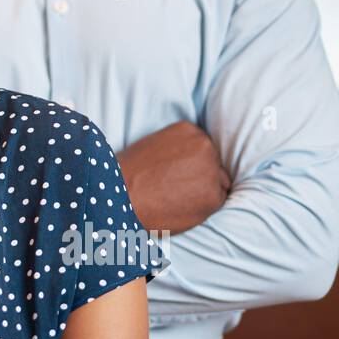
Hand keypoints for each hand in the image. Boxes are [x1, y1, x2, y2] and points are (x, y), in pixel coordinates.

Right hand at [116, 121, 230, 235]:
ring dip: (204, 193)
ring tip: (176, 198)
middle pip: (215, 165)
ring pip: (219, 184)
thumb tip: (191, 160)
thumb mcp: (154, 145)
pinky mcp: (212, 195)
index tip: (175, 174)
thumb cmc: (130, 175)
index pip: (204, 149)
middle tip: (175, 189)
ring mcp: (211, 170)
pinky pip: (217, 203)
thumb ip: (178, 148)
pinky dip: (202, 209)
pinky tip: (180, 207)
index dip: (191, 165)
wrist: (118, 196)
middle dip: (202, 177)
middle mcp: (204, 145)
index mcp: (189, 129)